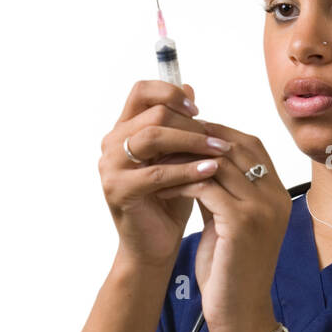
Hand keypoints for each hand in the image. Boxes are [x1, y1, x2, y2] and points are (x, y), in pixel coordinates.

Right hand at [99, 80, 213, 266]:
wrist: (154, 245)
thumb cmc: (168, 200)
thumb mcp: (177, 157)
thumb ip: (179, 125)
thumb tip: (189, 86)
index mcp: (123, 129)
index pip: (142, 91)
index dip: (171, 93)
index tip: (199, 110)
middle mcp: (112, 143)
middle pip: (153, 113)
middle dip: (191, 124)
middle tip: (219, 138)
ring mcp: (110, 166)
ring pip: (153, 137)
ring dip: (192, 142)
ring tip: (221, 152)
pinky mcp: (118, 189)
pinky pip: (157, 172)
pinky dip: (187, 170)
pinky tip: (210, 172)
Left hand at [165, 118, 291, 331]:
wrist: (240, 314)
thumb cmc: (231, 273)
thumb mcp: (230, 224)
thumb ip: (222, 192)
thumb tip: (199, 161)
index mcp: (277, 195)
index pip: (250, 144)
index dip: (217, 133)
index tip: (186, 133)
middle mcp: (275, 197)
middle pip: (236, 146)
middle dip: (199, 139)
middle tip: (166, 139)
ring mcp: (261, 210)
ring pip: (219, 163)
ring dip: (185, 159)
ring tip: (159, 161)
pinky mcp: (241, 224)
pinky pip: (206, 188)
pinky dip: (182, 184)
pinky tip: (162, 188)